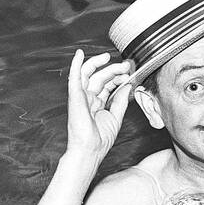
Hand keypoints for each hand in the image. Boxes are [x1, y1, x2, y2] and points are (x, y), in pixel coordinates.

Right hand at [65, 50, 132, 164]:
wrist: (90, 150)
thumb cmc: (100, 139)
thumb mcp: (116, 117)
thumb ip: (121, 100)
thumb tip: (128, 85)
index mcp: (97, 103)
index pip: (107, 84)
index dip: (118, 77)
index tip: (129, 74)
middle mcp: (88, 98)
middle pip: (100, 77)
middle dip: (113, 69)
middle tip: (125, 65)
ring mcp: (81, 97)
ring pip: (89, 74)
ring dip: (99, 64)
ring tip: (109, 57)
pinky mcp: (75, 97)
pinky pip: (74, 77)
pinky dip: (76, 65)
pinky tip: (80, 54)